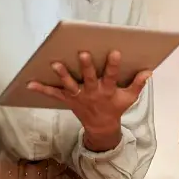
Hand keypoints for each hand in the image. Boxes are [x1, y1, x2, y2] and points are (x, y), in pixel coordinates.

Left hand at [28, 51, 150, 142]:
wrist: (101, 126)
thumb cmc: (115, 107)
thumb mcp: (130, 98)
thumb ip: (138, 84)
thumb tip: (149, 71)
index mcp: (108, 91)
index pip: (111, 76)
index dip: (113, 65)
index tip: (114, 52)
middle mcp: (92, 93)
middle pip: (89, 79)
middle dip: (86, 67)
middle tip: (83, 53)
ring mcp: (79, 96)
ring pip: (70, 85)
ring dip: (62, 75)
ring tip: (55, 64)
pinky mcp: (68, 99)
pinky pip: (54, 94)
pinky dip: (42, 89)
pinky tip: (29, 83)